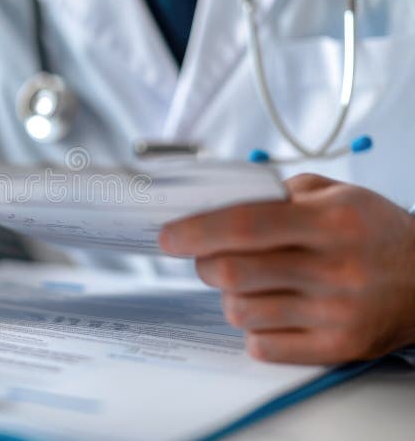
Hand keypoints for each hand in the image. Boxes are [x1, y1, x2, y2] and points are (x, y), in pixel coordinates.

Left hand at [159, 174, 414, 363]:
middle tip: (208, 257)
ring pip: (241, 311)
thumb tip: (214, 206)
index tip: (167, 236)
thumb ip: (276, 194)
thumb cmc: (374, 231)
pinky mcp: (337, 349)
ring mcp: (337, 314)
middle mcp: (335, 269)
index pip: (245, 226)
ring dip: (230, 296)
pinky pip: (263, 345)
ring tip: (251, 282)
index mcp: (331, 222)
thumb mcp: (336, 193)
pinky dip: (255, 328)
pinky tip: (274, 309)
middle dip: (204, 264)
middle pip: (232, 273)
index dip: (196, 231)